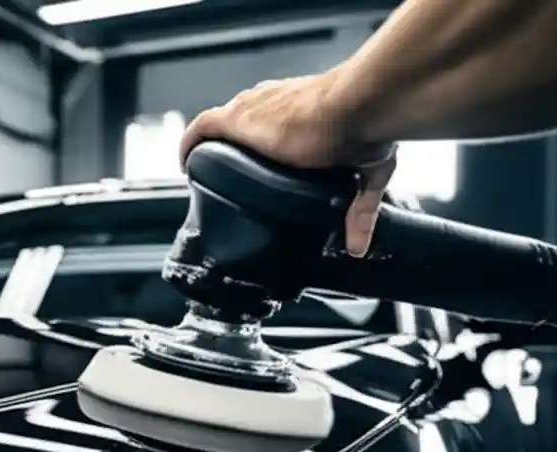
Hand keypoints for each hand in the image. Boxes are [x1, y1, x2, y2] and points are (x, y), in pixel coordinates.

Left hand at [178, 73, 396, 256]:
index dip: (259, 138)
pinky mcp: (236, 119)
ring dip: (211, 147)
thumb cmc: (368, 122)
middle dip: (233, 147)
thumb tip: (360, 245)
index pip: (271, 119)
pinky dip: (190, 146)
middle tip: (229, 176)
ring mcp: (252, 109)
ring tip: (207, 174)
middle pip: (241, 122)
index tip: (256, 160)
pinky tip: (187, 164)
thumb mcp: (369, 168)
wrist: (358, 104)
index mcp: (301, 106)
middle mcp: (271, 101)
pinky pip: (199, 130)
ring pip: (218, 125)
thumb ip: (362, 206)